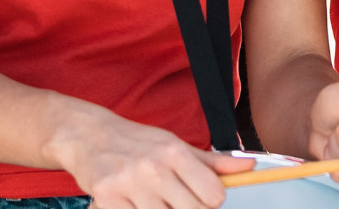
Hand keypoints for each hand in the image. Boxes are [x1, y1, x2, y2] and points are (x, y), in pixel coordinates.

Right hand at [50, 109, 250, 208]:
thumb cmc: (138, 142)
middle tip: (179, 199)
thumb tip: (249, 166)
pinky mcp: (106, 200)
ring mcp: (128, 186)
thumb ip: (213, 161)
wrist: (89, 136)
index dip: (213, 201)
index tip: (207, 199)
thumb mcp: (176, 144)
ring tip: (158, 199)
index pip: (212, 194)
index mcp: (174, 152)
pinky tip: (138, 203)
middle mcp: (153, 168)